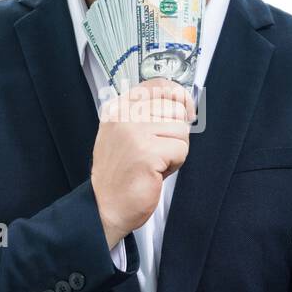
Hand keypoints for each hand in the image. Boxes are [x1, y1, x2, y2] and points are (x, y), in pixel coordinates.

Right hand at [91, 77, 195, 246]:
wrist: (106, 206)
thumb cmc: (120, 174)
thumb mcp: (126, 134)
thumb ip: (147, 114)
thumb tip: (183, 104)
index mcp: (118, 108)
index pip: (158, 85)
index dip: (178, 95)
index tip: (185, 110)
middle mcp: (124, 116)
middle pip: (174, 108)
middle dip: (175, 133)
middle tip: (157, 150)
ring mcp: (134, 133)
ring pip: (181, 130)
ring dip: (175, 150)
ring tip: (154, 162)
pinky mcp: (146, 152)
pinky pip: (181, 150)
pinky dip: (174, 164)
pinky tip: (155, 171)